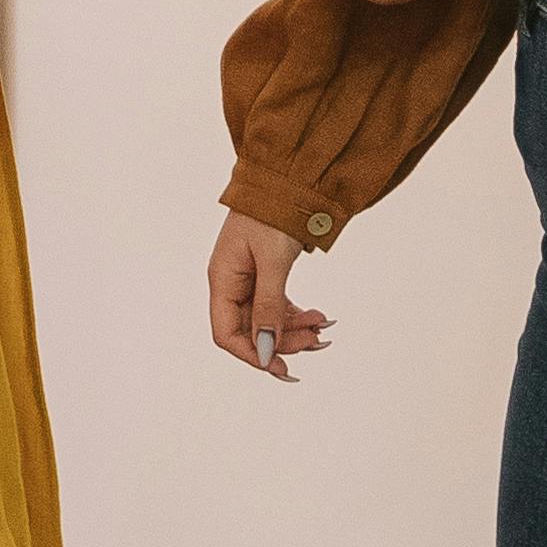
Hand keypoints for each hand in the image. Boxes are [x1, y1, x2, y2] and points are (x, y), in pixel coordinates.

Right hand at [208, 213, 329, 381]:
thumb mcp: (273, 262)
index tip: (280, 367)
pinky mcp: (266, 274)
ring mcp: (249, 278)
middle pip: (250, 329)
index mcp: (223, 279)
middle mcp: (232, 282)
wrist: (289, 180)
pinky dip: (297, 315)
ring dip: (294, 329)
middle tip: (315, 341)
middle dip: (282, 341)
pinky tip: (318, 316)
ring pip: (267, 320)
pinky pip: (278, 305)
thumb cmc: (273, 215)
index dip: (251, 353)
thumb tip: (265, 349)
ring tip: (323, 326)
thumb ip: (269, 306)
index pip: (226, 332)